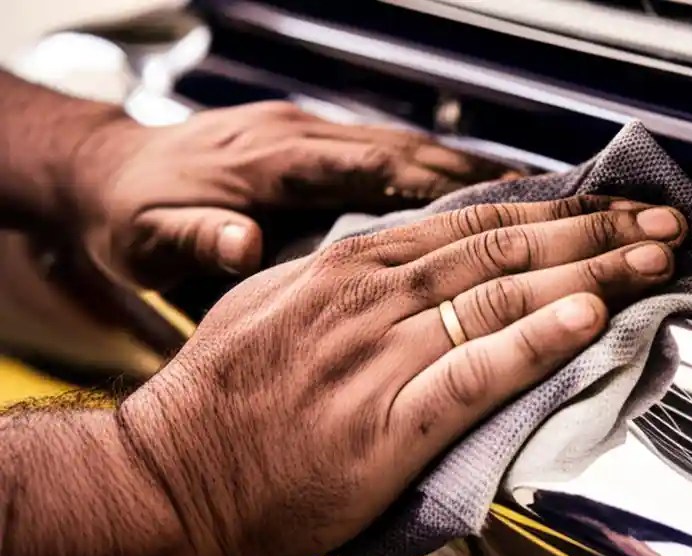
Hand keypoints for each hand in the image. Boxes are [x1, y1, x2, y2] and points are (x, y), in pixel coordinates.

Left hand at [65, 101, 513, 286]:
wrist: (102, 178)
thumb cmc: (128, 219)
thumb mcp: (149, 240)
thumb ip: (198, 240)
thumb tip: (240, 241)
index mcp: (266, 163)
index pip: (364, 167)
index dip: (431, 185)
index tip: (497, 203)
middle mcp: (297, 137)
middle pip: (404, 151)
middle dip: (477, 175)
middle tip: (546, 201)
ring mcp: (308, 135)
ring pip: (405, 149)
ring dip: (469, 174)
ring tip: (535, 200)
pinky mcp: (312, 145)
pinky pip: (390, 158)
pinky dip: (438, 177)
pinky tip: (477, 197)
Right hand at [115, 195, 686, 555]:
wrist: (171, 477)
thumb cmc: (228, 403)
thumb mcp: (284, 306)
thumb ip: (358, 284)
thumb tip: (427, 271)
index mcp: (353, 268)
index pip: (476, 224)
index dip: (558, 212)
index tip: (614, 209)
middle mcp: (372, 298)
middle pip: (506, 248)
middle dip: (596, 234)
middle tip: (661, 227)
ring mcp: (380, 358)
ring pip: (504, 298)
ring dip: (591, 276)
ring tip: (652, 264)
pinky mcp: (387, 424)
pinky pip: (478, 372)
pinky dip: (539, 341)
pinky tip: (588, 322)